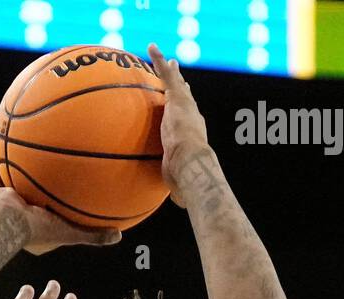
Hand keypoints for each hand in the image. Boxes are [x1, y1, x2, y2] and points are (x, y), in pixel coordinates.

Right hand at [0, 157, 120, 254]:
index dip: (58, 203)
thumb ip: (94, 235)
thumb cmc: (40, 230)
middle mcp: (21, 215)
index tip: (69, 190)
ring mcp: (7, 205)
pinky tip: (6, 145)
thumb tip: (119, 236)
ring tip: (29, 150)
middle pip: (33, 194)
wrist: (10, 224)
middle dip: (40, 182)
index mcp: (37, 229)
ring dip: (19, 169)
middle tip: (52, 166)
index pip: (51, 214)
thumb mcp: (72, 233)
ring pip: (13, 183)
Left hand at [147, 43, 210, 207]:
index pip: (190, 122)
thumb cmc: (188, 180)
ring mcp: (185, 105)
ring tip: (163, 58)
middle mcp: (192, 116)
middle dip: (182, 89)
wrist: (192, 164)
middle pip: (186, 99)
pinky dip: (158, 59)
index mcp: (193, 135)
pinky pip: (165, 74)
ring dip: (168, 69)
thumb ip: (179, 190)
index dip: (187, 116)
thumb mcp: (180, 184)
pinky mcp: (177, 97)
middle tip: (179, 80)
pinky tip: (150, 48)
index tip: (183, 112)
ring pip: (175, 82)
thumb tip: (182, 205)